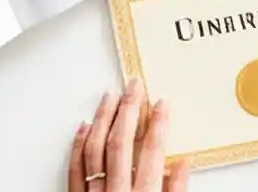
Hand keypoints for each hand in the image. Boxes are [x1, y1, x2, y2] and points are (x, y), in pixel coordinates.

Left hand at [68, 79, 188, 191]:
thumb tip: (182, 164)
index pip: (152, 153)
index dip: (159, 125)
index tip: (162, 104)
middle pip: (120, 144)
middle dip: (128, 110)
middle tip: (135, 87)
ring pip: (94, 151)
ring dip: (103, 119)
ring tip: (110, 96)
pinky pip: (75, 169)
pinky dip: (79, 145)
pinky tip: (85, 126)